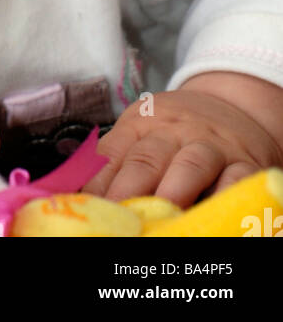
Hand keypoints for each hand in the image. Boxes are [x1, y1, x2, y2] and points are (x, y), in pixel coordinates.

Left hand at [81, 86, 282, 208]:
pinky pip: (235, 178)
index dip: (95, 184)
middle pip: (146, 159)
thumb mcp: (141, 132)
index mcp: (137, 125)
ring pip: (189, 164)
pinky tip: (212, 212)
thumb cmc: (175, 129)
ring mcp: (208, 145)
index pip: (110, 154)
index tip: (86, 210)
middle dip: (128, 191)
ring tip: (161, 216)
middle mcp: (171, 132)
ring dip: (173, 191)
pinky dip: (225, 196)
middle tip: (117, 219)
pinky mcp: (243, 161)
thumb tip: (77, 197)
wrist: (229, 102)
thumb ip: (115, 162)